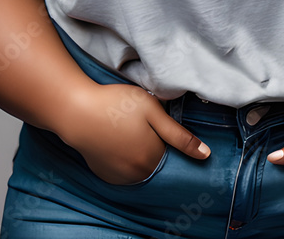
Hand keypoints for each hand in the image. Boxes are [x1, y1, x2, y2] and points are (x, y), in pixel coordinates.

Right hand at [56, 81, 210, 184]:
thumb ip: (179, 135)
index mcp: (152, 158)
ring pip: (140, 165)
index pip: (172, 152)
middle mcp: (137, 175)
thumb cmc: (116, 105)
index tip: (156, 122)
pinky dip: (124, 157)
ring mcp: (119, 177)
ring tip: (125, 128)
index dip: (166, 134)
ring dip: (139, 151)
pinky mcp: (105, 175)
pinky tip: (116, 138)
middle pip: (156, 159)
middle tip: (138, 121)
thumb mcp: (152, 111)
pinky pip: (123, 170)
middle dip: (153, 142)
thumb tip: (206, 154)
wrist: (77, 111)